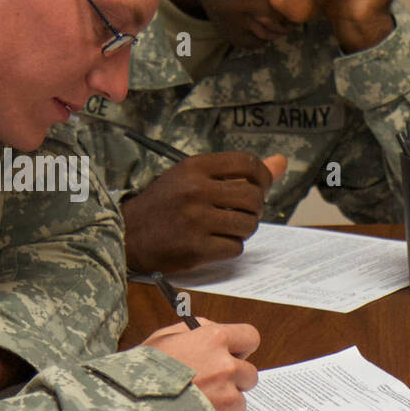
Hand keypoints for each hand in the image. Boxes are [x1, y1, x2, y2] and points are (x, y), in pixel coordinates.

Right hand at [122, 152, 287, 272]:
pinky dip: (229, 247)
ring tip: (225, 228)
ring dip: (242, 230)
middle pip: (253, 198)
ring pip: (247, 225)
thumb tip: (282, 162)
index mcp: (194, 168)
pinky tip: (213, 243)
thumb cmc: (164, 203)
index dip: (263, 177)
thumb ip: (236, 171)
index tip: (259, 187)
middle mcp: (196, 191)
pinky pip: (234, 248)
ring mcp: (195, 221)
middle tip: (240, 213)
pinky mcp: (195, 249)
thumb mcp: (192, 177)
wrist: (127, 234)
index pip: (248, 164)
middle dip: (254, 208)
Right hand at [141, 318, 259, 410]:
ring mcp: (226, 397)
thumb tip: (209, 328)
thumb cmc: (141, 372)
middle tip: (211, 382)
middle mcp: (225, 367)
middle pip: (249, 373)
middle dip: (234, 378)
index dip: (241, 346)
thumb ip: (192, 329)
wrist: (131, 408)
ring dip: (225, 403)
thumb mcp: (162, 337)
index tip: (234, 352)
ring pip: (240, 401)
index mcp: (214, 340)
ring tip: (197, 403)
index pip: (250, 337)